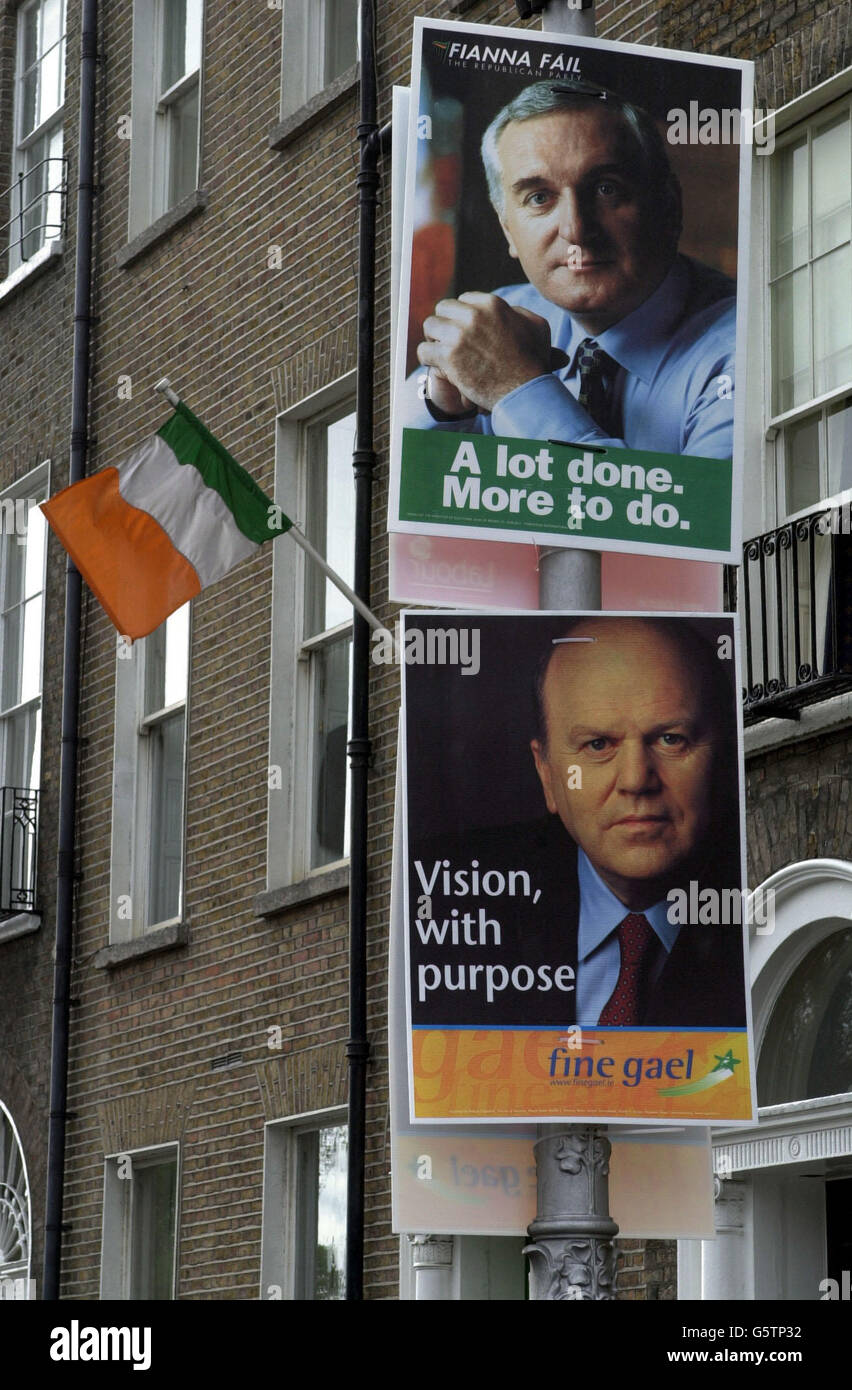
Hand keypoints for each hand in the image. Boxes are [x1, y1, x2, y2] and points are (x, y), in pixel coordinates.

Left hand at [417, 292, 555, 411]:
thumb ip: (519, 313)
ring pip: (429, 326)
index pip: (463, 299)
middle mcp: (473, 315)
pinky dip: (428, 359)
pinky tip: (438, 366)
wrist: (524, 390)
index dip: (462, 315)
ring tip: (441, 352)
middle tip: (449, 340)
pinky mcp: (448, 357)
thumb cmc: (533, 362)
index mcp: (492, 304)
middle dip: (444, 323)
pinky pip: (424, 351)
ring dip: (434, 339)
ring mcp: (459, 335)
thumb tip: (509, 310)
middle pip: (443, 309)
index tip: (465, 330)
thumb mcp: (536, 326)